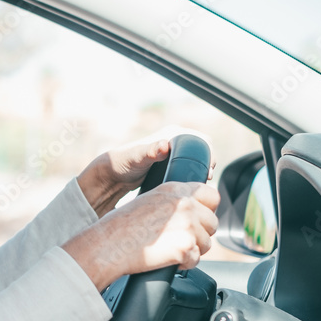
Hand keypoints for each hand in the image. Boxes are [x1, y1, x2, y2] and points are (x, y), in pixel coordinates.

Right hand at [62, 181, 219, 289]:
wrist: (108, 244)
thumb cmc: (121, 227)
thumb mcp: (150, 200)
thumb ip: (174, 201)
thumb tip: (195, 211)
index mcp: (175, 189)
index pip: (212, 195)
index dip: (206, 210)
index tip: (197, 219)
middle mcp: (184, 204)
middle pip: (213, 222)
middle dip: (200, 234)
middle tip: (177, 239)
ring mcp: (187, 225)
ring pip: (207, 243)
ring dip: (192, 250)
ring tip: (168, 249)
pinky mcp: (185, 246)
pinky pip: (196, 260)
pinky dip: (184, 264)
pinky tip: (166, 259)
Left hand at [76, 128, 215, 216]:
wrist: (111, 175)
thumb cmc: (123, 163)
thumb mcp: (138, 157)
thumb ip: (150, 151)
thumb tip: (165, 146)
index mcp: (171, 133)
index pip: (201, 140)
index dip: (209, 154)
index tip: (208, 170)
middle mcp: (173, 141)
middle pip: (201, 152)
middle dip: (206, 165)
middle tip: (204, 181)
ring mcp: (171, 154)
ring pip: (194, 162)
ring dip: (199, 172)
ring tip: (198, 186)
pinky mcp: (168, 166)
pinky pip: (186, 169)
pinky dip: (191, 176)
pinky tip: (190, 187)